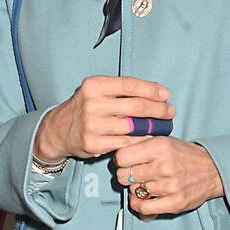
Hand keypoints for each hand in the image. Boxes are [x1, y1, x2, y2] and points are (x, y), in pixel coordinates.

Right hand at [33, 75, 175, 162]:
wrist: (59, 130)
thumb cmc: (85, 107)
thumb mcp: (96, 91)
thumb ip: (121, 90)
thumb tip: (157, 93)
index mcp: (94, 86)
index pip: (130, 85)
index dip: (152, 90)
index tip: (166, 95)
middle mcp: (92, 104)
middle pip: (136, 106)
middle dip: (158, 109)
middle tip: (170, 111)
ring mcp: (93, 125)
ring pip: (133, 126)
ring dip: (153, 127)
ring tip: (163, 125)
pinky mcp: (94, 144)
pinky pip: (126, 142)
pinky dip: (141, 140)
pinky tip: (149, 137)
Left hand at [114, 137, 223, 216]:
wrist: (212, 170)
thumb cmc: (184, 155)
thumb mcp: (163, 140)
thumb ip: (139, 142)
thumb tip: (115, 145)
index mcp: (160, 146)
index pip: (121, 157)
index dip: (121, 160)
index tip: (126, 161)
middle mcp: (164, 166)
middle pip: (124, 176)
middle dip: (126, 175)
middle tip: (135, 173)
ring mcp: (169, 186)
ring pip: (133, 191)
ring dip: (136, 188)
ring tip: (146, 182)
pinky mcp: (174, 203)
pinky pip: (143, 207)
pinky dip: (138, 204)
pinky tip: (142, 197)